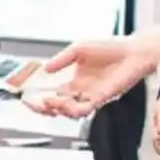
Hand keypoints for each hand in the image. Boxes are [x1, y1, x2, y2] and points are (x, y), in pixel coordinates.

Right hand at [23, 38, 155, 117]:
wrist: (133, 52)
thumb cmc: (109, 48)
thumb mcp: (79, 48)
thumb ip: (62, 59)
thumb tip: (45, 68)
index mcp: (72, 80)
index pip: (51, 94)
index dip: (38, 98)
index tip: (27, 98)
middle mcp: (79, 91)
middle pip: (57, 107)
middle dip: (44, 109)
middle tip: (37, 104)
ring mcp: (89, 96)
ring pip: (69, 112)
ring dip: (58, 108)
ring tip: (52, 101)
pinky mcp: (101, 99)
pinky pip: (85, 109)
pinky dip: (73, 109)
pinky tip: (66, 102)